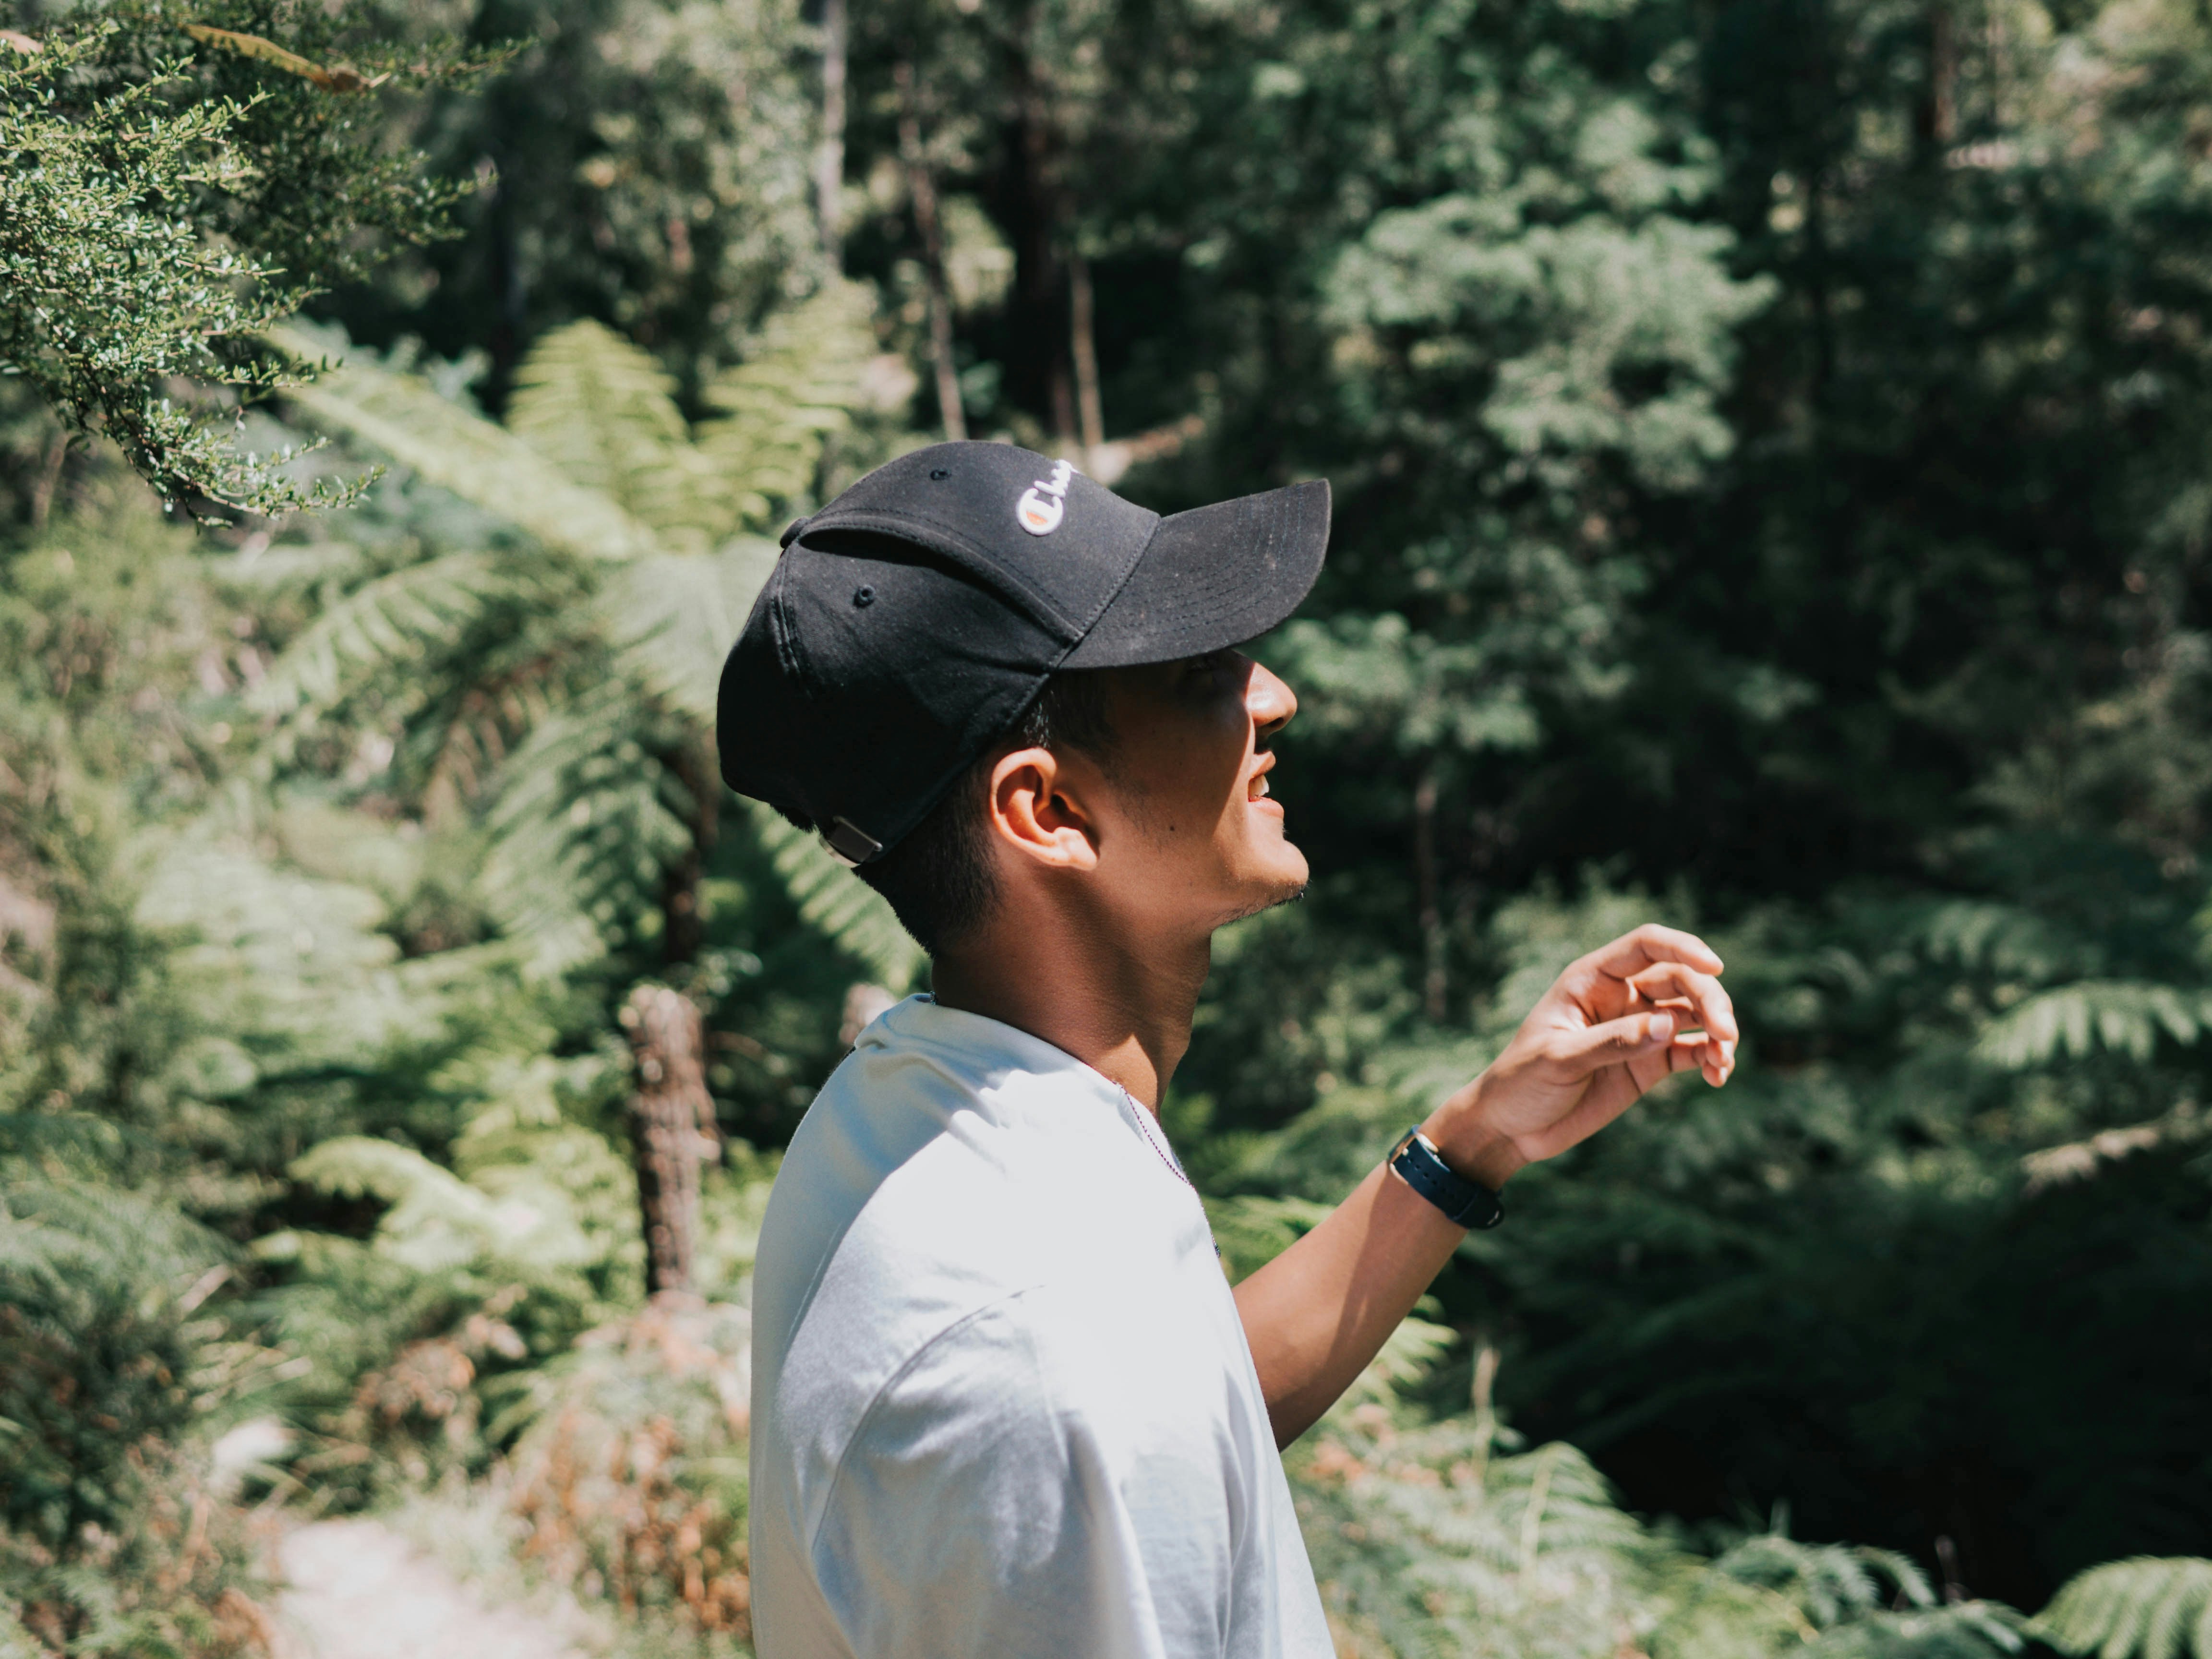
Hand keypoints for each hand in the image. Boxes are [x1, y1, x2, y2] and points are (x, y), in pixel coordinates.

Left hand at [1431, 924, 1737, 1186]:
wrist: (1511, 1128)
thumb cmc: (1521, 1082)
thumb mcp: (1559, 1060)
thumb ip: (1612, 1042)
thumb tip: (1668, 1024)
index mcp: (1592, 980)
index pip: (1646, 946)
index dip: (1683, 948)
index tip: (1716, 966)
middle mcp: (1620, 997)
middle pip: (1680, 979)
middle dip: (1710, 1000)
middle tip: (1725, 1035)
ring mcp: (1639, 1029)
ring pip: (1693, 1013)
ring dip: (1718, 1030)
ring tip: (1722, 1060)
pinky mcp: (1649, 1063)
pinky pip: (1692, 1051)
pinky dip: (1711, 1059)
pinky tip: (1717, 1077)